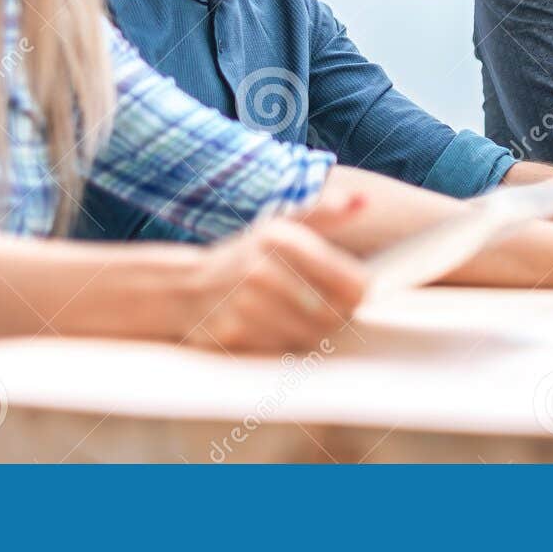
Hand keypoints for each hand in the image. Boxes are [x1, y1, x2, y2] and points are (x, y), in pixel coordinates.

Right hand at [180, 195, 368, 352]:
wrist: (187, 286)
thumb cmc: (249, 254)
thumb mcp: (285, 224)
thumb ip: (326, 211)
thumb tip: (364, 201)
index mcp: (282, 238)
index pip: (352, 281)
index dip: (358, 290)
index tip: (351, 289)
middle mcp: (262, 269)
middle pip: (335, 314)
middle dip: (334, 313)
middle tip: (320, 304)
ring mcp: (244, 303)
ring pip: (310, 336)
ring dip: (309, 331)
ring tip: (294, 314)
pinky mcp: (232, 333)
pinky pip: (281, 350)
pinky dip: (283, 342)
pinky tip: (271, 325)